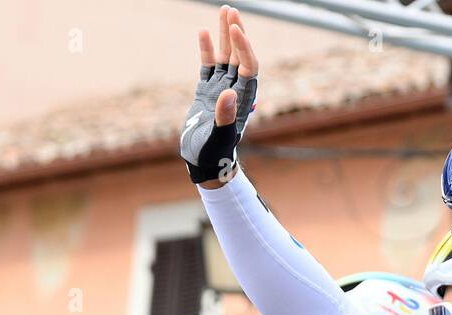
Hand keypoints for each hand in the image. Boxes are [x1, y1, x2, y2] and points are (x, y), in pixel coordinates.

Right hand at [181, 5, 258, 185]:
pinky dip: (207, 50)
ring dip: (224, 36)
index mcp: (242, 100)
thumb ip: (224, 118)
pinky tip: (203, 32)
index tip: (236, 30)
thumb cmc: (213, 156)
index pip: (248, 67)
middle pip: (239, 56)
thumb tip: (229, 93)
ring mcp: (220, 90)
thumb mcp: (218, 139)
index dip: (244, 48)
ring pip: (225, 57)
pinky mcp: (206, 92)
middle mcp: (234, 91)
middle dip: (236, 33)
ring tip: (224, 12)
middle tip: (231, 11)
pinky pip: (208, 66)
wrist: (203, 164)